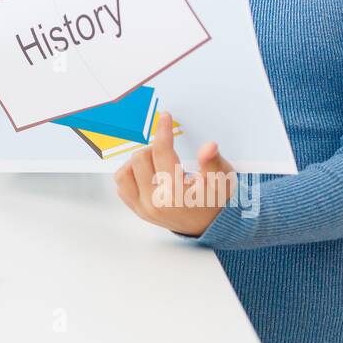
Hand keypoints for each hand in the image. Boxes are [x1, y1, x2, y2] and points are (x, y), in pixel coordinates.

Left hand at [113, 112, 236, 237]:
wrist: (208, 225)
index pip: (162, 153)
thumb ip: (212, 162)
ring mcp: (143, 208)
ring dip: (138, 163)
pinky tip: (149, 175)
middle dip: (153, 149)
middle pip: (139, 159)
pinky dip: (131, 176)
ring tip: (156, 164)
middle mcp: (154, 202)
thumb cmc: (214, 199)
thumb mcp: (221, 180)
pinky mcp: (137, 210)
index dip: (164, 131)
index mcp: (175, 194)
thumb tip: (209, 146)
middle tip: (168, 154)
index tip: (165, 117)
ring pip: (123, 173)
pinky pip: (122, 186)